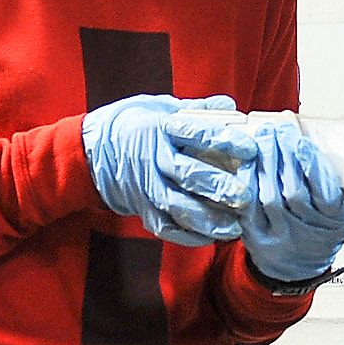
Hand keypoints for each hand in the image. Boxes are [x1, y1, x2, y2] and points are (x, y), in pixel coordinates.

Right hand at [83, 93, 253, 245]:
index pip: (197, 133)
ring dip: (207, 219)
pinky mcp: (142, 208)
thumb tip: (230, 106)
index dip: (225, 141)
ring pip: (178, 206)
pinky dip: (188, 236)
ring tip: (234, 227)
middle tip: (245, 197)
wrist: (92, 151)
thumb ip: (197, 109)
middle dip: (218, 187)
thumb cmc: (134, 125)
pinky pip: (166, 227)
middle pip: (188, 174)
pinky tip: (211, 238)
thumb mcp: (160, 107)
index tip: (251, 149)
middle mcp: (153, 159)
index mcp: (161, 128)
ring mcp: (146, 187)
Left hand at [240, 122, 343, 283]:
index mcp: (336, 223)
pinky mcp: (256, 235)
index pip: (326, 196)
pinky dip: (248, 180)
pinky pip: (249, 206)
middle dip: (285, 157)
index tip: (304, 145)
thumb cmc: (324, 232)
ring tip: (267, 137)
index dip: (314, 169)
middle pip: (294, 193)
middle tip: (281, 131)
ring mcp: (280, 234)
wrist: (298, 265)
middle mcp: (307, 231)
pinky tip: (250, 160)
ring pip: (269, 197)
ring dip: (266, 162)